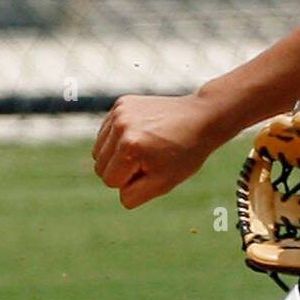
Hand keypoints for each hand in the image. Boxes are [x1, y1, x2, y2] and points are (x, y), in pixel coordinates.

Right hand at [92, 93, 228, 208]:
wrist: (201, 119)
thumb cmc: (184, 155)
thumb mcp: (162, 184)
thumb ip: (134, 195)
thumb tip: (117, 191)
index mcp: (129, 148)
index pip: (110, 182)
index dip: (131, 182)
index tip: (152, 170)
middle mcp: (120, 126)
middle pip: (99, 166)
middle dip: (121, 170)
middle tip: (149, 160)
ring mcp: (119, 112)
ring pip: (99, 150)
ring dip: (117, 155)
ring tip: (144, 149)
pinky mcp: (121, 103)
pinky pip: (105, 133)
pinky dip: (118, 139)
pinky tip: (140, 135)